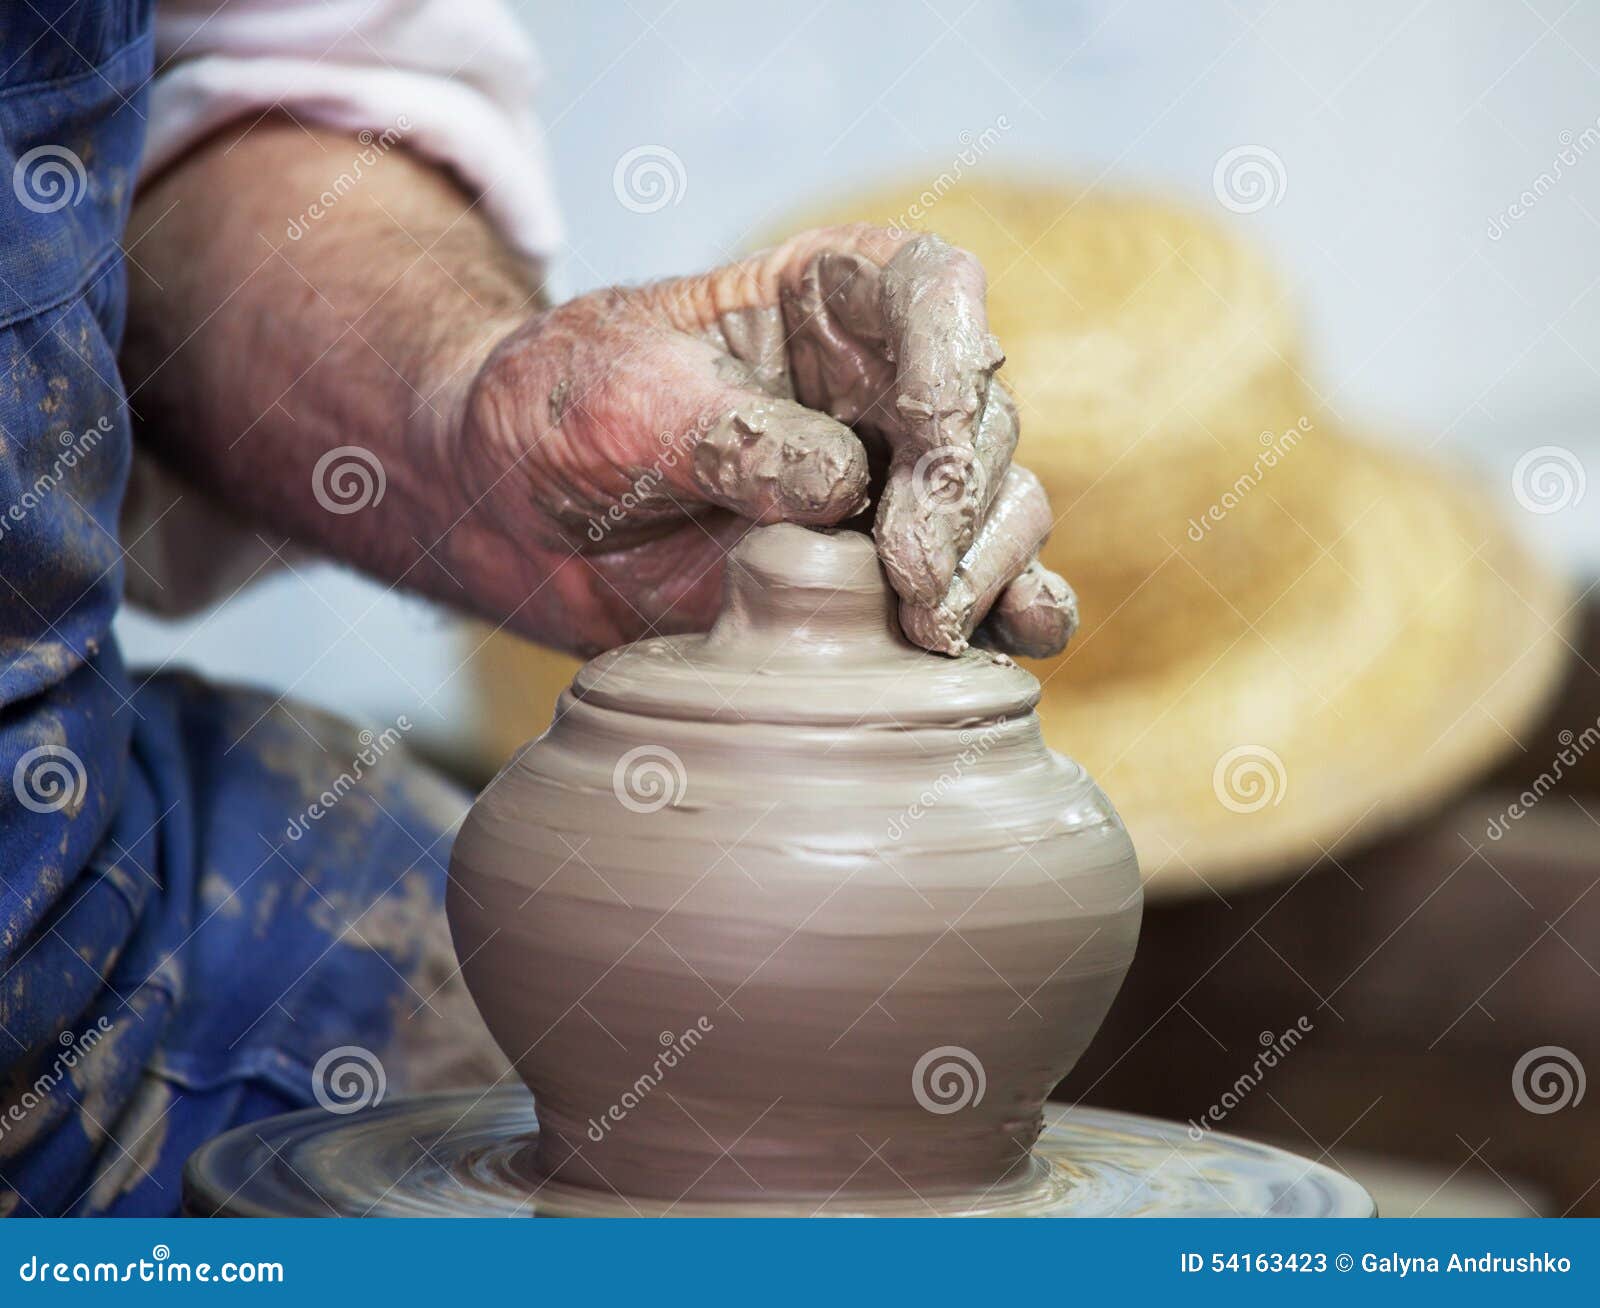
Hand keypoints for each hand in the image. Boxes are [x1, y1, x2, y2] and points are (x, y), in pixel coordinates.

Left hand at [451, 224, 1077, 658]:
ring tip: (933, 627)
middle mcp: (881, 382)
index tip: (924, 440)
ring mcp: (893, 481)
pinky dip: (1017, 608)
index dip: (952, 361)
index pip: (934, 290)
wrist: (520, 511)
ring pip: (1001, 504)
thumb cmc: (563, 412)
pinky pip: (983, 581)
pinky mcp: (886, 571)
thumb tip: (846, 486)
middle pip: (980, 416)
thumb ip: (731, 432)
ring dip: (989, 564)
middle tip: (910, 578)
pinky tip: (1021, 636)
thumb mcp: (624, 399)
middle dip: (960, 498)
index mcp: (825, 295)